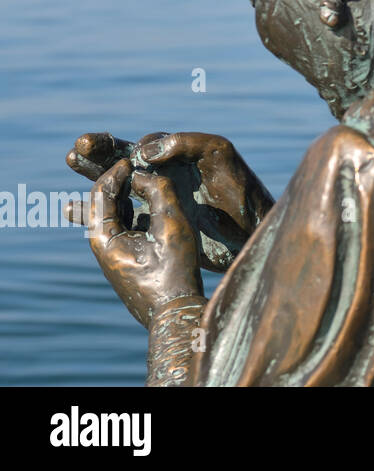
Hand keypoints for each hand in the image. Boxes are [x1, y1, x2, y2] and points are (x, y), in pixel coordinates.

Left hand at [65, 160, 202, 325]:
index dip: (117, 171)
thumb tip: (144, 174)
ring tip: (137, 177)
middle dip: (115, 180)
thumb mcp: (172, 225)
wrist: (174, 313)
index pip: (101, 193)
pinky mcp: (125, 262)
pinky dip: (131, 211)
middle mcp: (101, 246)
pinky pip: (123, 228)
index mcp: (104, 237)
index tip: (135, 158)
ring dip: (122, 195)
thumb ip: (160, 193)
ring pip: (111, 216)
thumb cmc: (175, 270)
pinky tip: (145, 204)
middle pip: (101, 203)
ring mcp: (112, 255)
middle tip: (133, 162)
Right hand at [67, 131, 273, 271]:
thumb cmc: (240, 188)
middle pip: (119, 158)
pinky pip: (117, 211)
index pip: (141, 145)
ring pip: (113, 184)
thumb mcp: (219, 154)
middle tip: (77, 150)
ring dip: (91, 176)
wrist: (249, 229)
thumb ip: (187, 143)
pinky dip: (93, 209)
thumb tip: (146, 151)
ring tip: (71, 164)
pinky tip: (70, 209)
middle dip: (97, 152)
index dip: (122, 143)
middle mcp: (162, 172)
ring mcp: (154, 196)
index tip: (110, 151)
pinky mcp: (152, 220)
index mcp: (176, 153)